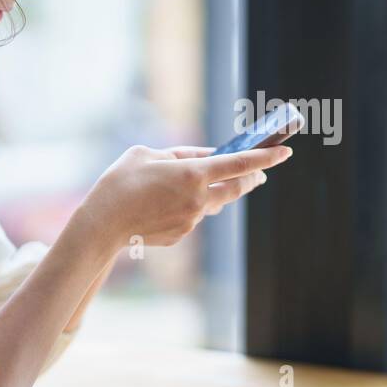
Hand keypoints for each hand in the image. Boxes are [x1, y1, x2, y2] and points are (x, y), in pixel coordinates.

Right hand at [82, 143, 292, 248]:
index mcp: (192, 173)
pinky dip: (190, 205)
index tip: (285, 151)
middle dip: (252, 178)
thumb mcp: (149, 154)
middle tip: (260, 173)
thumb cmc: (120, 182)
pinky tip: (169, 202)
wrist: (102, 225)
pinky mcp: (182, 235)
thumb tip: (207, 157)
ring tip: (207, 182)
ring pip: (214, 203)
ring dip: (217, 191)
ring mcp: (192, 220)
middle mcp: (198, 198)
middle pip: (236, 188)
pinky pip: (194, 215)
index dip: (265, 157)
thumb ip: (182, 154)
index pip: (239, 164)